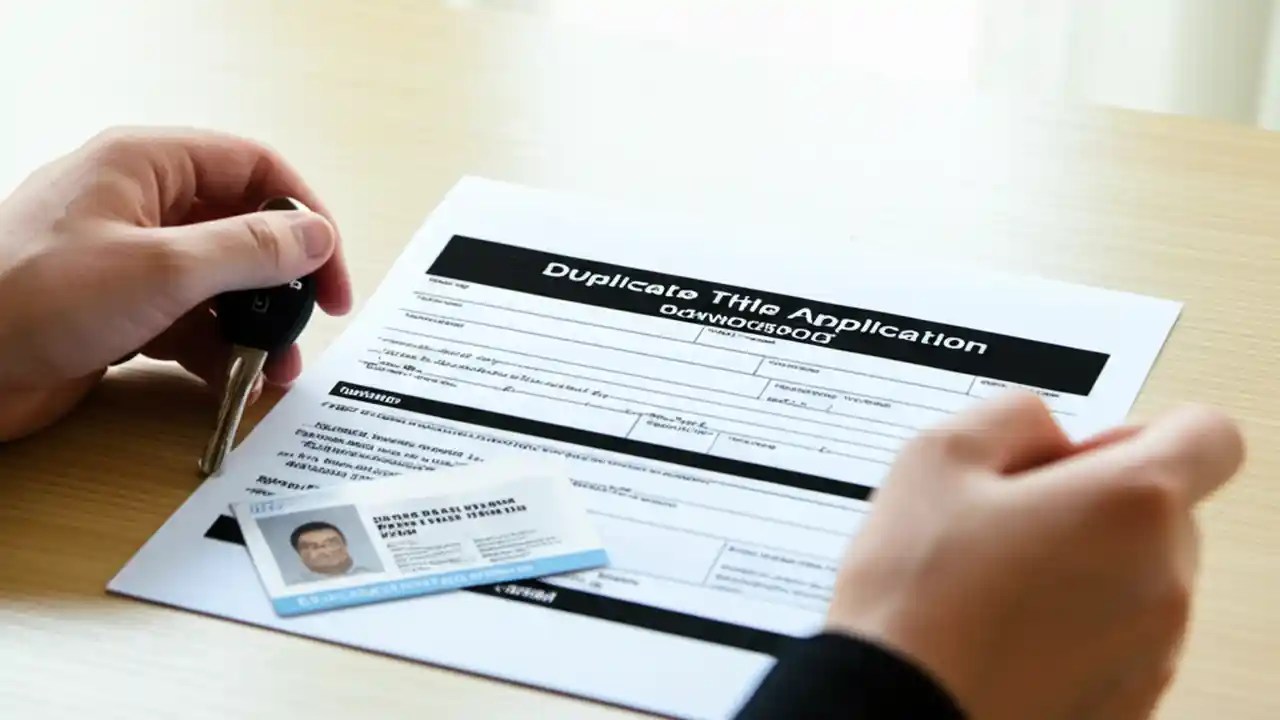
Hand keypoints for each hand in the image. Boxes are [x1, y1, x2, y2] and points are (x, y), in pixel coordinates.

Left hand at [0, 127, 352, 440]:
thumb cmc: (33, 299)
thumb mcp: (162, 269)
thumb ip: (250, 250)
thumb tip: (316, 236)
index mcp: (147, 164)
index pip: (254, 167)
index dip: (305, 214)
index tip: (331, 270)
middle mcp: (142, 204)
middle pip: (243, 228)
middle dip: (283, 280)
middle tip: (312, 322)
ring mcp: (130, 259)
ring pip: (221, 282)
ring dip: (256, 324)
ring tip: (277, 368)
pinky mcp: (121, 309)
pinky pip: (191, 321)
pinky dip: (220, 350)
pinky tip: (236, 381)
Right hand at [826, 393, 1243, 719]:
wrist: (895, 713)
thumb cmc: (915, 600)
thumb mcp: (938, 456)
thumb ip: (1014, 416)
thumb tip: (1047, 435)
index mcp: (1131, 504)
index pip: (1209, 436)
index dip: (1142, 431)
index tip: (1081, 455)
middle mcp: (1164, 582)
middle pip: (1166, 512)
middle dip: (1095, 502)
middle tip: (1007, 520)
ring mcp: (1152, 653)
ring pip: (1140, 579)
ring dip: (1081, 568)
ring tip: (991, 585)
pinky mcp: (1129, 704)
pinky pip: (1118, 641)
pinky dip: (1073, 628)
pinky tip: (1000, 632)